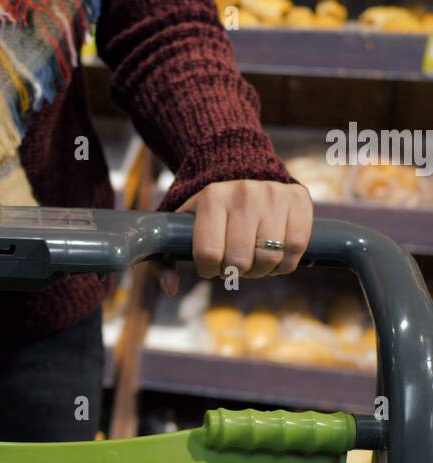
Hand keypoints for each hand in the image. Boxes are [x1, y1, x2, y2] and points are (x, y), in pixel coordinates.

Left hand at [155, 180, 312, 295]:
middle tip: (233, 265)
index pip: (209, 254)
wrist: (243, 172)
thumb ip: (166, 260)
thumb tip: (170, 288)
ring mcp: (273, 194)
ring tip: (252, 261)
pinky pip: (296, 247)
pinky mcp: (298, 198)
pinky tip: (274, 258)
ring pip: (270, 257)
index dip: (209, 270)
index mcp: (211, 198)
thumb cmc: (209, 212)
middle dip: (235, 272)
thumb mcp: (181, 228)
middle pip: (241, 260)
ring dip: (260, 270)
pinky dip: (285, 263)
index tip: (210, 265)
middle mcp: (243, 193)